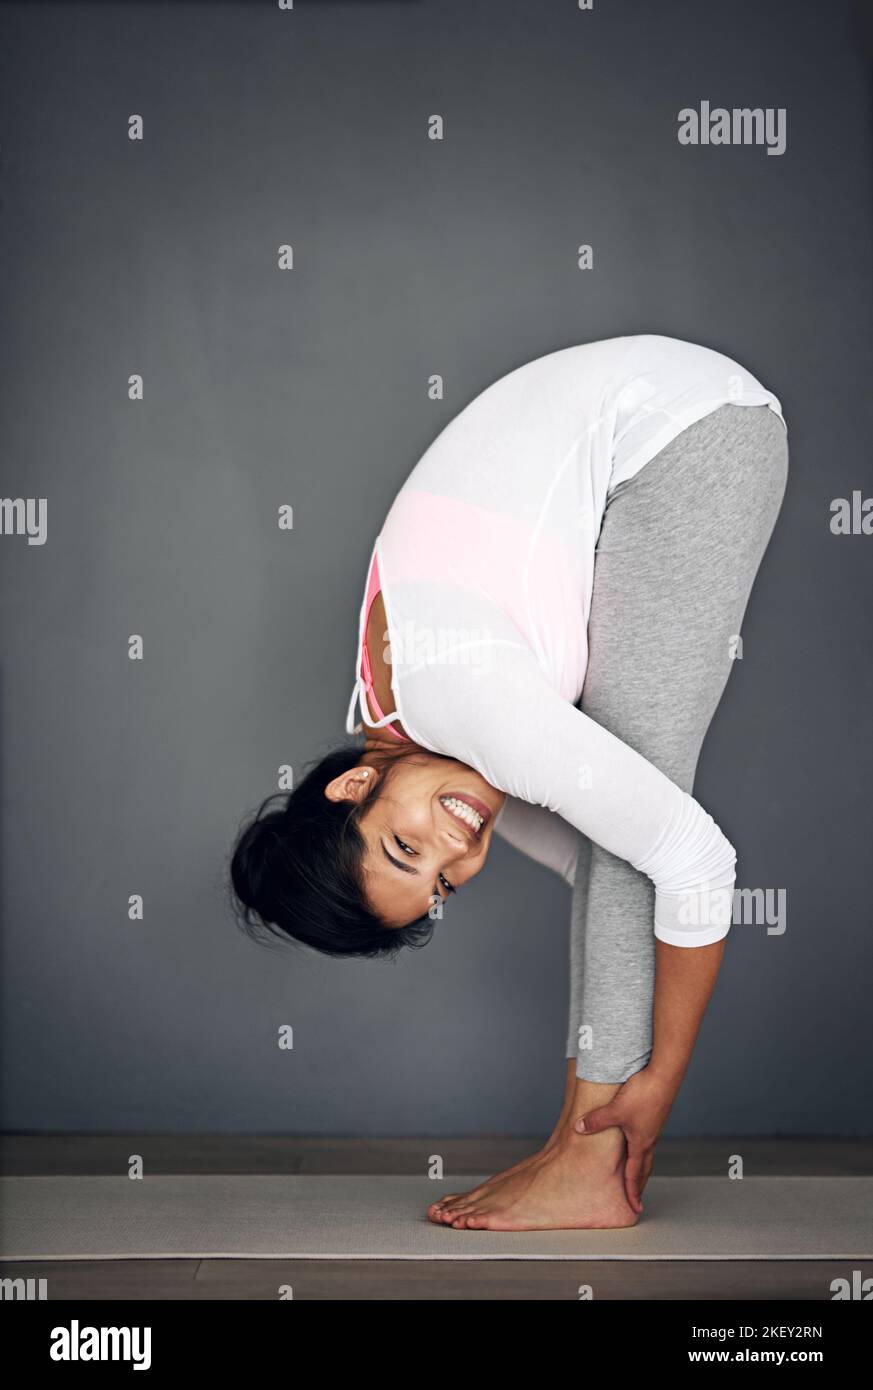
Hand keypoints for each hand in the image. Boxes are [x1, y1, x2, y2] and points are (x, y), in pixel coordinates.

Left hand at [573, 1067, 677, 1212]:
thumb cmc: (643, 1094)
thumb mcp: (615, 1109)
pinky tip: (635, 1141)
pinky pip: (647, 1138)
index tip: (635, 1208)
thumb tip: (578, 1128)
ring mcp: (653, 1127)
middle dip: (639, 1184)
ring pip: (646, 1152)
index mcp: (641, 1144)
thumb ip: (596, 1120)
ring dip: (641, 1166)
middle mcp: (649, 1139)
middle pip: (644, 1167)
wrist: (665, 1074)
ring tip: (635, 1173)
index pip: (635, 1174)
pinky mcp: (654, 1115)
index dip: (633, 1192)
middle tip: (636, 1198)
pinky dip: (641, 1148)